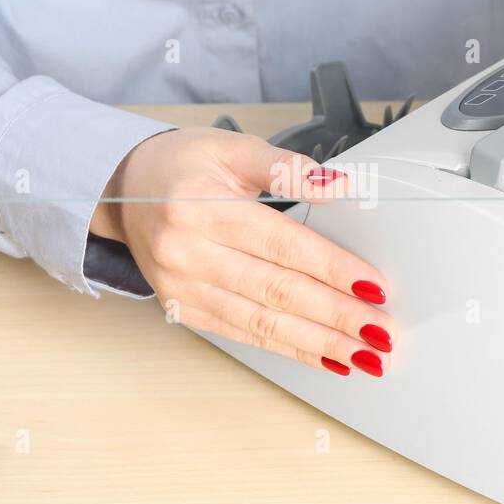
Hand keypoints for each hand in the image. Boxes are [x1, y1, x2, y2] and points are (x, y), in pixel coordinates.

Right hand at [91, 127, 393, 377]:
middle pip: (277, 290)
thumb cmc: (181, 165)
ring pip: (262, 322)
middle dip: (336, 315)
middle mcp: (187, 251)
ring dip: (319, 342)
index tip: (374, 286)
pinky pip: (244, 334)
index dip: (333, 268)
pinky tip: (324, 356)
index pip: (283, 244)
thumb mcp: (233, 148)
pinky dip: (288, 348)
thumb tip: (339, 185)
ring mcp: (183, 286)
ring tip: (363, 355)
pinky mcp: (184, 309)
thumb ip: (287, 168)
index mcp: (201, 206)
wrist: (122, 190)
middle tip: (380, 332)